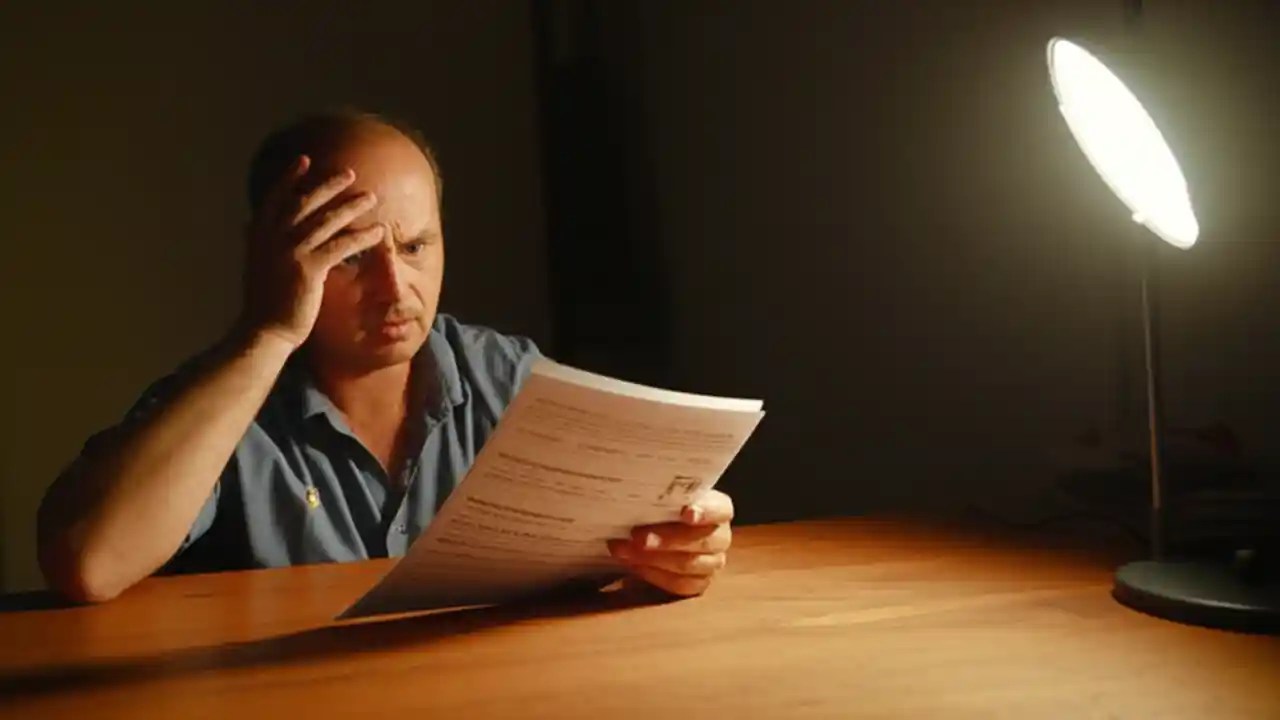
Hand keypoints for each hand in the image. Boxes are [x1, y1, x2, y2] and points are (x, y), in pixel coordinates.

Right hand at [238, 155, 385, 347]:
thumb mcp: (255, 264)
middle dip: (329, 186)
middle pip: (305, 202)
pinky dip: (362, 236)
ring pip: (326, 221)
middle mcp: (272, 239)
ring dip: (351, 207)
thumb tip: (250, 224)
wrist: (264, 331)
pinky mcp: (309, 269)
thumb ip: (256, 243)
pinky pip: (341, 246)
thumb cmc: (264, 302)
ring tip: (371, 197)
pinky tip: (378, 232)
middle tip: (350, 174)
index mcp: (258, 236)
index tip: (304, 160)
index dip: (289, 178)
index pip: (275, 198)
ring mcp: (290, 252)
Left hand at [608, 489, 733, 596]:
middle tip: (636, 537)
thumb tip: (636, 496)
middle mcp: (720, 538)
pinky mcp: (699, 582)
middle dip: (666, 540)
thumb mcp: (664, 496)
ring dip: (653, 559)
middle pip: (701, 541)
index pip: (720, 510)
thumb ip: (660, 497)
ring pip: (688, 565)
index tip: (686, 513)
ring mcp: (713, 563)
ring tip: (624, 551)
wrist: (659, 527)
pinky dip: (654, 575)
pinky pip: (680, 584)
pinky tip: (634, 565)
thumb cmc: (663, 507)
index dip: (705, 512)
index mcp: (719, 509)